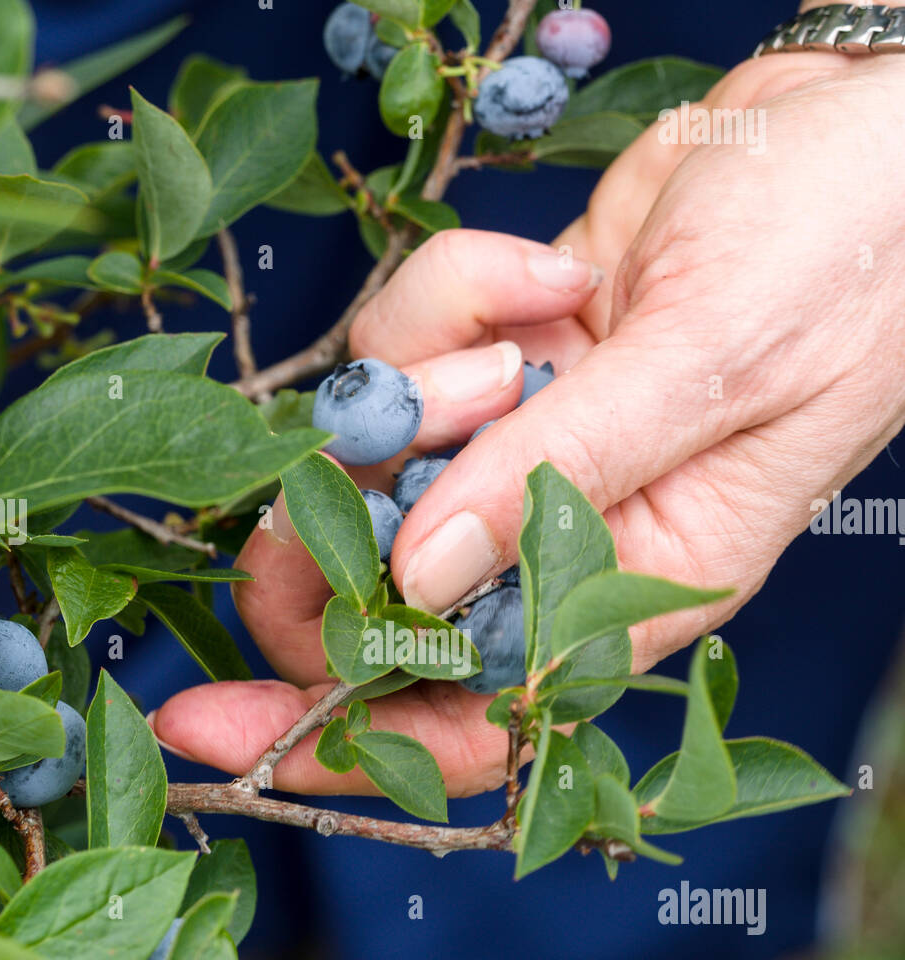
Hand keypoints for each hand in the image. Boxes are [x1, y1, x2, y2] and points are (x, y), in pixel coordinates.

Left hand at [152, 50, 904, 795]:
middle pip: (372, 590)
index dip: (335, 738)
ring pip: (370, 451)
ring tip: (540, 319)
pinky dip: (450, 294)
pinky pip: (401, 344)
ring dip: (422, 375)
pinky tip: (551, 269)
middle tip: (359, 435)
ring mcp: (518, 443)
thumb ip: (560, 475)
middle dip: (333, 520)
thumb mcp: (713, 372)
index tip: (210, 729)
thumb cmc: (850, 262)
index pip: (467, 714)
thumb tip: (418, 579)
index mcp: (630, 587)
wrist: (870, 132)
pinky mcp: (496, 356)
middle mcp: (560, 532)